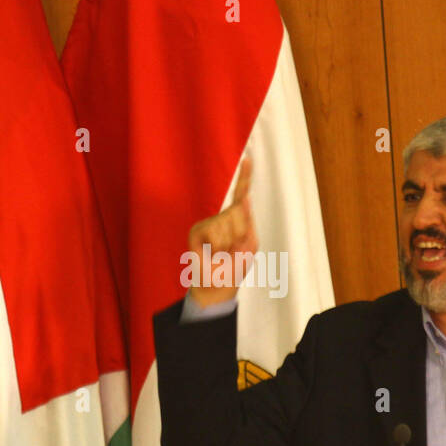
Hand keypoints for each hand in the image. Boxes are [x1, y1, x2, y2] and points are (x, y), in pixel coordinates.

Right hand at [186, 157, 257, 307]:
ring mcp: (208, 223)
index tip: (248, 159)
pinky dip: (218, 246)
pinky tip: (212, 253)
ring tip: (223, 253)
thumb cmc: (234, 267)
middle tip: (233, 250)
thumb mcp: (249, 243)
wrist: (218, 286)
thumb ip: (246, 221)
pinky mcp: (197, 231)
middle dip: (241, 233)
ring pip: (227, 222)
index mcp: (236, 219)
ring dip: (229, 242)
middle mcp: (221, 217)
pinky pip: (215, 231)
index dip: (244, 177)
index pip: (240, 194)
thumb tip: (244, 199)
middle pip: (238, 211)